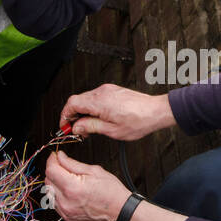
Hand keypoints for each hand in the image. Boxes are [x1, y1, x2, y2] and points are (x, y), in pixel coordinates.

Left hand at [43, 150, 130, 220]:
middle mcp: (67, 202)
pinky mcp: (68, 218)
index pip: (51, 170)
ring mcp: (66, 212)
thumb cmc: (111, 191)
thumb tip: (59, 156)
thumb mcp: (94, 170)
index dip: (51, 160)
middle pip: (48, 181)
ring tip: (68, 180)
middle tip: (63, 166)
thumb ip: (72, 163)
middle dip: (53, 171)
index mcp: (73, 187)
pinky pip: (55, 204)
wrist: (120, 211)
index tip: (55, 156)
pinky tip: (70, 192)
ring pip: (49, 193)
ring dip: (55, 184)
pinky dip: (58, 195)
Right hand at [59, 84, 174, 139]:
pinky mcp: (113, 90)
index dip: (65, 116)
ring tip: (89, 127)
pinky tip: (97, 119)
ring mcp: (107, 90)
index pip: (72, 104)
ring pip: (86, 99)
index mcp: (99, 102)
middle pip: (77, 100)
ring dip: (83, 112)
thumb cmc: (139, 121)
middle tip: (76, 130)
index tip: (65, 126)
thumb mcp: (112, 130)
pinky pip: (96, 97)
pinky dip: (92, 108)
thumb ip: (91, 127)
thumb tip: (76, 127)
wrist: (156, 111)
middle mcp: (102, 92)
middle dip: (73, 116)